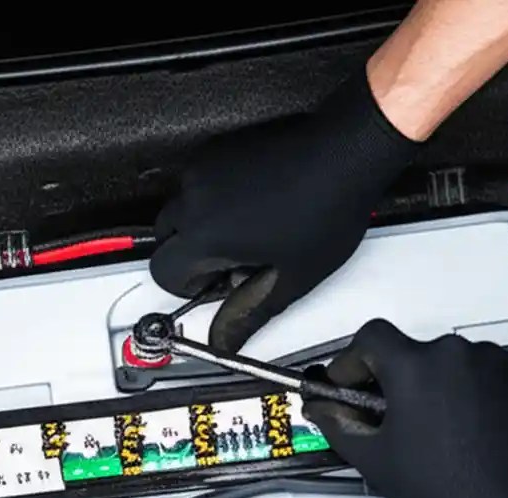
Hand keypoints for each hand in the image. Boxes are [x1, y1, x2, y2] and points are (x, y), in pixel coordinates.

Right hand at [148, 72, 419, 352]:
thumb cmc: (327, 207)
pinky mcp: (218, 148)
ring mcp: (204, 167)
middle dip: (192, 255)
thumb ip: (250, 311)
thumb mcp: (291, 276)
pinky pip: (198, 180)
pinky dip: (212, 196)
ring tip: (247, 228)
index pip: (162, 272)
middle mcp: (195, 197)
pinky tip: (250, 202)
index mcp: (206, 233)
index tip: (216, 284)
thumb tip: (226, 338)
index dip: (189, 286)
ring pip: (181, 207)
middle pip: (166, 238)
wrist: (344, 152)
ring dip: (201, 223)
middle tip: (234, 260)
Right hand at [302, 319, 507, 497]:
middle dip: (394, 379)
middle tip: (391, 417)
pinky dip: (466, 387)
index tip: (348, 385)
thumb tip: (321, 406)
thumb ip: (339, 424)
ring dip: (432, 383)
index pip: (370, 338)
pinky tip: (464, 424)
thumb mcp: (377, 460)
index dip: (352, 361)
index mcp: (414, 366)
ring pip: (444, 360)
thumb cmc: (445, 490)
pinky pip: (478, 369)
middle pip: (408, 351)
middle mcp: (454, 353)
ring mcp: (490, 361)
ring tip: (433, 427)